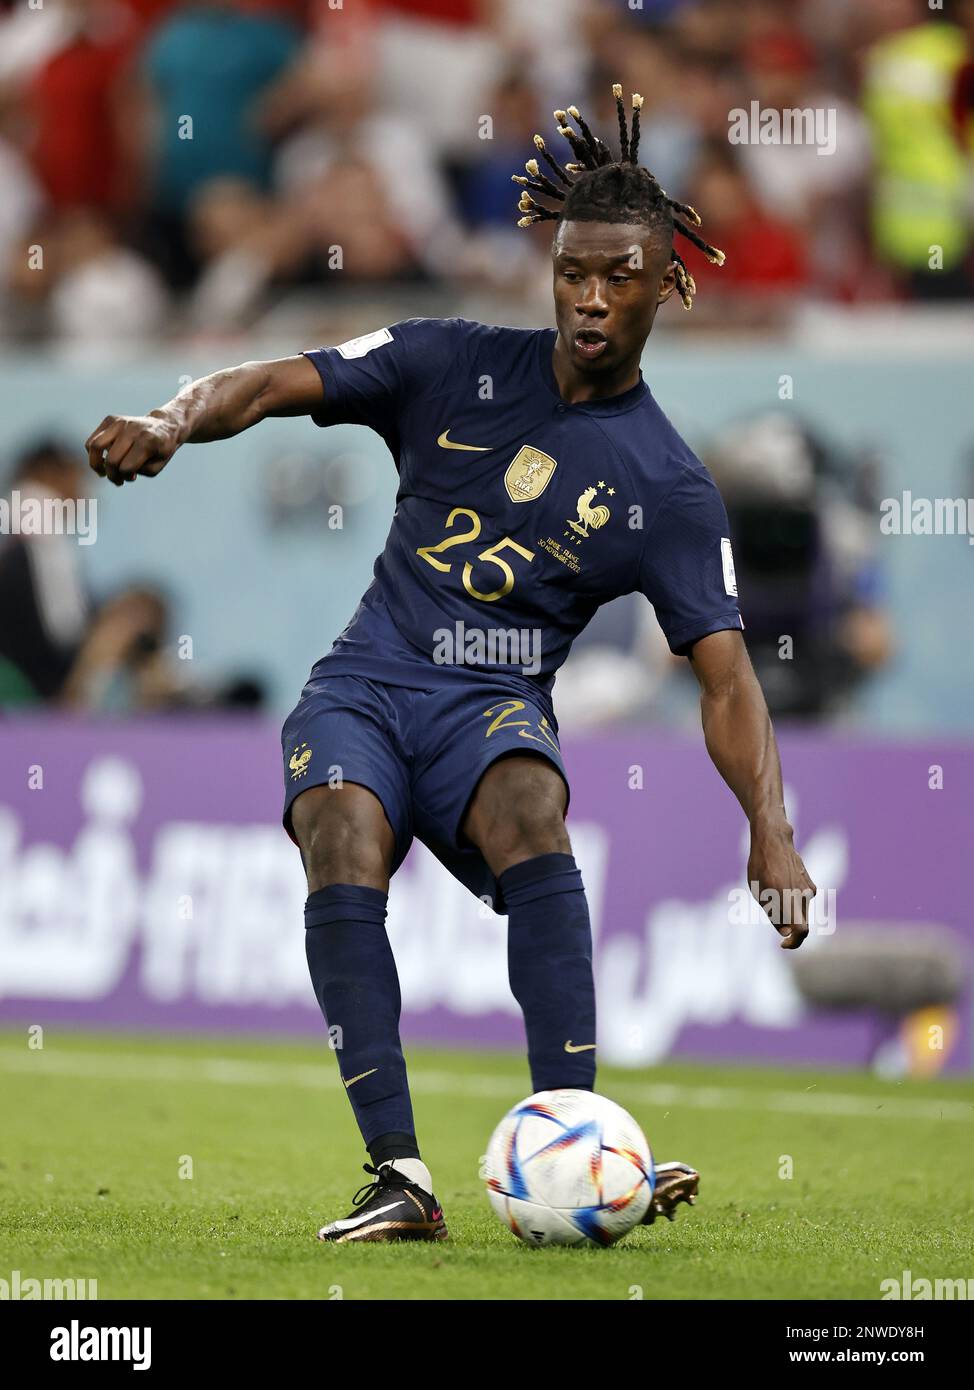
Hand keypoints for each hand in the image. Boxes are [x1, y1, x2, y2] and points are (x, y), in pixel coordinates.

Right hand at [85, 413, 179, 486]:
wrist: (164, 426)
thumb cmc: (161, 450)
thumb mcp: (156, 466)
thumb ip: (139, 471)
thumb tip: (118, 469)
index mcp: (148, 441)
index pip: (126, 467)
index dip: (126, 477)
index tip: (132, 477)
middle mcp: (132, 429)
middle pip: (111, 459)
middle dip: (111, 475)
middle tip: (117, 480)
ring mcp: (119, 422)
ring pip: (94, 446)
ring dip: (96, 464)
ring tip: (103, 472)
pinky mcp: (110, 419)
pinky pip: (93, 440)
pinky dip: (94, 453)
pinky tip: (104, 459)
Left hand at [747, 822, 815, 949]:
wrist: (774, 840)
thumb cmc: (761, 866)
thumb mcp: (759, 893)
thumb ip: (774, 915)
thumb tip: (787, 932)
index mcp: (787, 898)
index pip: (801, 930)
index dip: (794, 942)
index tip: (783, 944)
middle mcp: (802, 895)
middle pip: (800, 924)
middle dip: (787, 927)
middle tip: (772, 918)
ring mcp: (808, 890)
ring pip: (800, 913)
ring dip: (788, 913)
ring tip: (770, 894)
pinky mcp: (810, 885)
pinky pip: (801, 902)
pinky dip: (792, 903)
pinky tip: (779, 887)